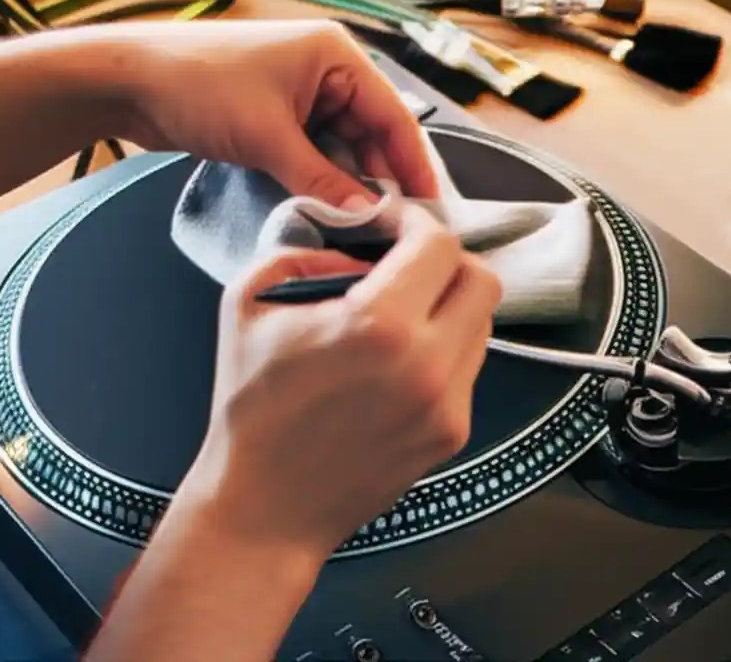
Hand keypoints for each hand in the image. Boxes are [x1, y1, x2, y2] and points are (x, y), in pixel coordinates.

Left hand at [118, 18, 436, 204]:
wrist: (125, 82)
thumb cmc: (197, 86)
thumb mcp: (268, 138)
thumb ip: (323, 181)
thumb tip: (366, 220)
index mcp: (337, 56)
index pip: (394, 117)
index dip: (413, 166)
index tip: (429, 210)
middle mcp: (328, 72)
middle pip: (374, 136)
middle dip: (381, 182)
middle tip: (395, 230)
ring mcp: (305, 95)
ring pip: (346, 151)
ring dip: (350, 186)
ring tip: (363, 229)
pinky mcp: (282, 118)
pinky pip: (318, 155)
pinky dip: (324, 182)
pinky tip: (331, 212)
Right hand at [178, 203, 500, 562]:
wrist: (265, 508)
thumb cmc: (250, 409)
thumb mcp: (249, 303)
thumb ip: (305, 254)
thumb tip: (355, 247)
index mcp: (379, 327)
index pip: (439, 246)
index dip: (417, 222)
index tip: (396, 224)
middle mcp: (427, 365)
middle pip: (482, 280)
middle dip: (446, 261)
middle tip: (408, 263)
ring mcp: (448, 405)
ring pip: (480, 325)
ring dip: (448, 306)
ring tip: (399, 316)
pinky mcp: (453, 434)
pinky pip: (467, 368)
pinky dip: (442, 350)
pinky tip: (398, 363)